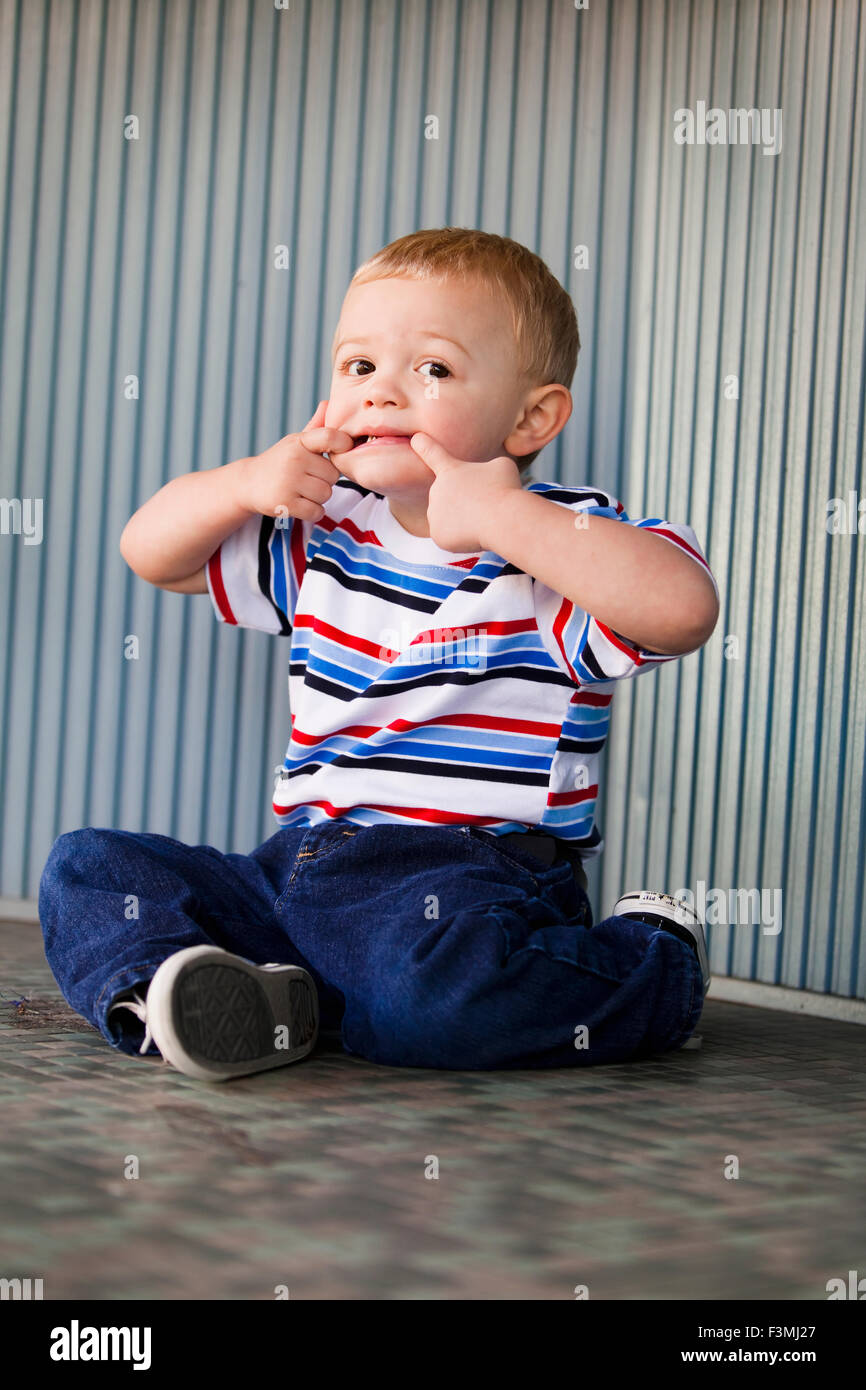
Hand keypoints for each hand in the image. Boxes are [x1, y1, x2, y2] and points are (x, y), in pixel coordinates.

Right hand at [235, 400, 352, 522]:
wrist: (249, 483)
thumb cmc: (280, 462)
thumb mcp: (295, 443)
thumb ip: (316, 427)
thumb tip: (328, 403)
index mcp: (299, 442)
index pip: (330, 437)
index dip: (343, 444)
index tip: (344, 450)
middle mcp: (294, 459)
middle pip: (333, 475)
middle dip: (325, 480)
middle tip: (308, 479)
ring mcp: (289, 482)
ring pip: (326, 494)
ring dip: (319, 497)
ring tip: (302, 491)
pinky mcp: (285, 503)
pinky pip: (317, 511)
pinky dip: (313, 512)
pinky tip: (300, 504)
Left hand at [409, 433, 522, 551]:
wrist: (500, 518)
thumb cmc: (504, 488)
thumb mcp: (501, 467)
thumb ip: (487, 470)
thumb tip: (488, 480)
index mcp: (450, 470)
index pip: (432, 453)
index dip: (423, 445)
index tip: (414, 439)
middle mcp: (436, 490)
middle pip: (450, 497)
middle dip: (464, 501)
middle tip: (484, 504)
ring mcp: (434, 514)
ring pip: (449, 519)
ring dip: (464, 520)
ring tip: (482, 519)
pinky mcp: (438, 535)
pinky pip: (450, 537)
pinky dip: (464, 538)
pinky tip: (475, 532)